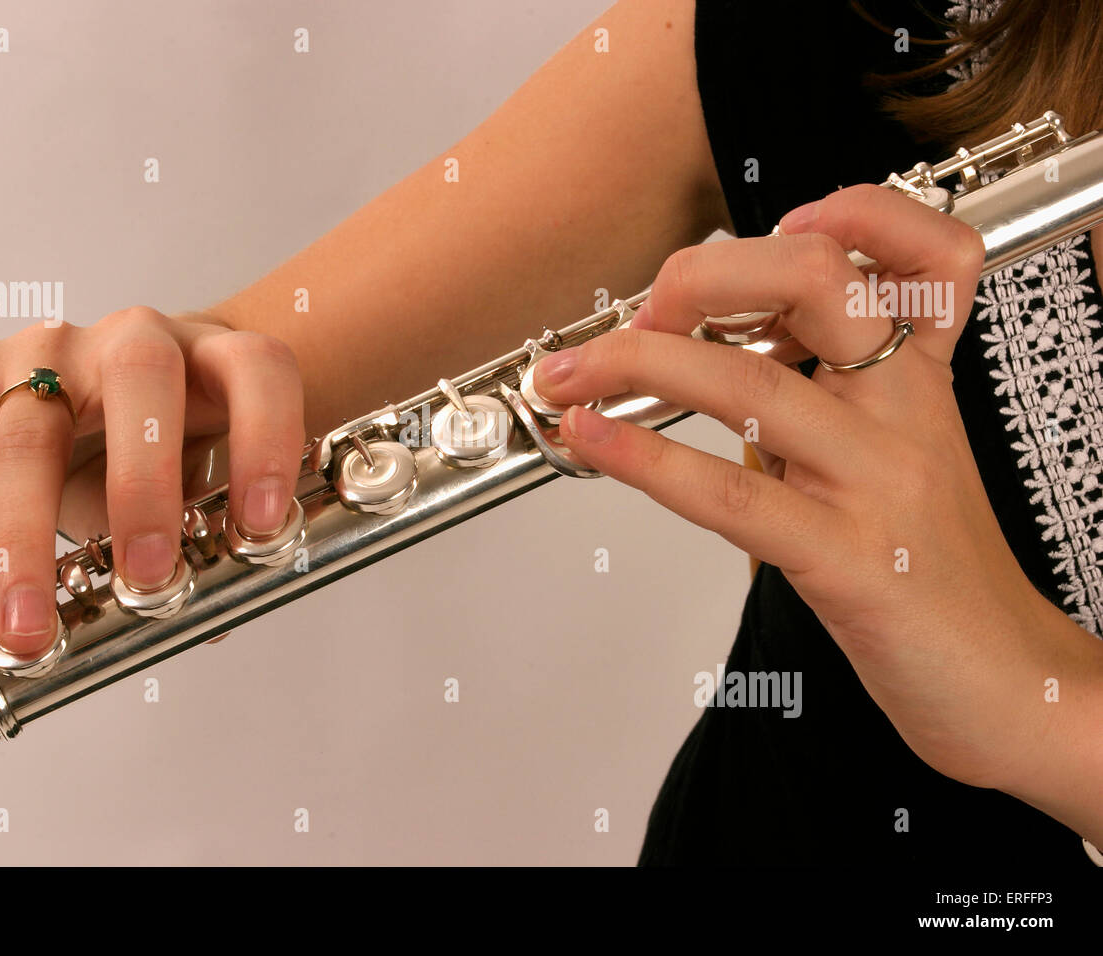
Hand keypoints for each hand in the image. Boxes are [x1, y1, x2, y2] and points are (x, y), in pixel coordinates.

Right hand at [0, 307, 304, 656]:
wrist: (115, 401)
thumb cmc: (171, 447)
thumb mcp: (200, 487)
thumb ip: (207, 541)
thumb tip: (205, 620)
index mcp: (213, 357)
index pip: (257, 372)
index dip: (267, 441)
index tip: (262, 527)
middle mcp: (133, 338)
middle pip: (141, 382)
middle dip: (144, 487)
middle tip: (147, 581)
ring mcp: (47, 349)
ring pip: (31, 422)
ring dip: (25, 533)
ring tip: (28, 626)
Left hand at [529, 185, 1102, 800]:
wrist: (1011, 683)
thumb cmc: (937, 569)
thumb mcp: (895, 459)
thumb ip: (824, 399)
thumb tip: (711, 355)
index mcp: (919, 379)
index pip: (924, 249)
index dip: (849, 211)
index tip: (762, 239)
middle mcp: (904, 412)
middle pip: (817, 279)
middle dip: (699, 276)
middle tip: (637, 314)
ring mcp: (878, 482)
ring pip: (751, 382)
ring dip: (635, 363)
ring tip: (567, 373)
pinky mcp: (850, 560)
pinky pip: (733, 495)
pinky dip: (645, 458)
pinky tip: (592, 440)